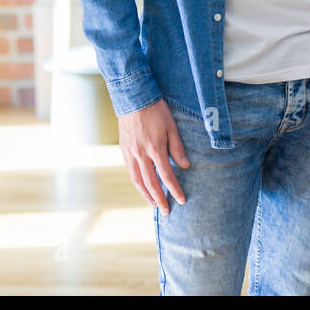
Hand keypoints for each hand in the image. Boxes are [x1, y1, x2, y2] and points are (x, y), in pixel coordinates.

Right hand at [119, 99, 189, 215]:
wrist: (134, 98)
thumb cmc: (156, 111)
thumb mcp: (172, 127)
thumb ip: (178, 148)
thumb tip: (185, 166)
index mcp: (155, 149)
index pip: (167, 176)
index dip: (175, 190)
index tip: (182, 200)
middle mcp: (141, 154)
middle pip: (151, 183)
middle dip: (159, 199)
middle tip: (167, 211)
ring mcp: (130, 153)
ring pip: (137, 180)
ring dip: (146, 195)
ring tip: (153, 204)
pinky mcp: (123, 150)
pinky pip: (130, 171)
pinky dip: (137, 182)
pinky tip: (142, 187)